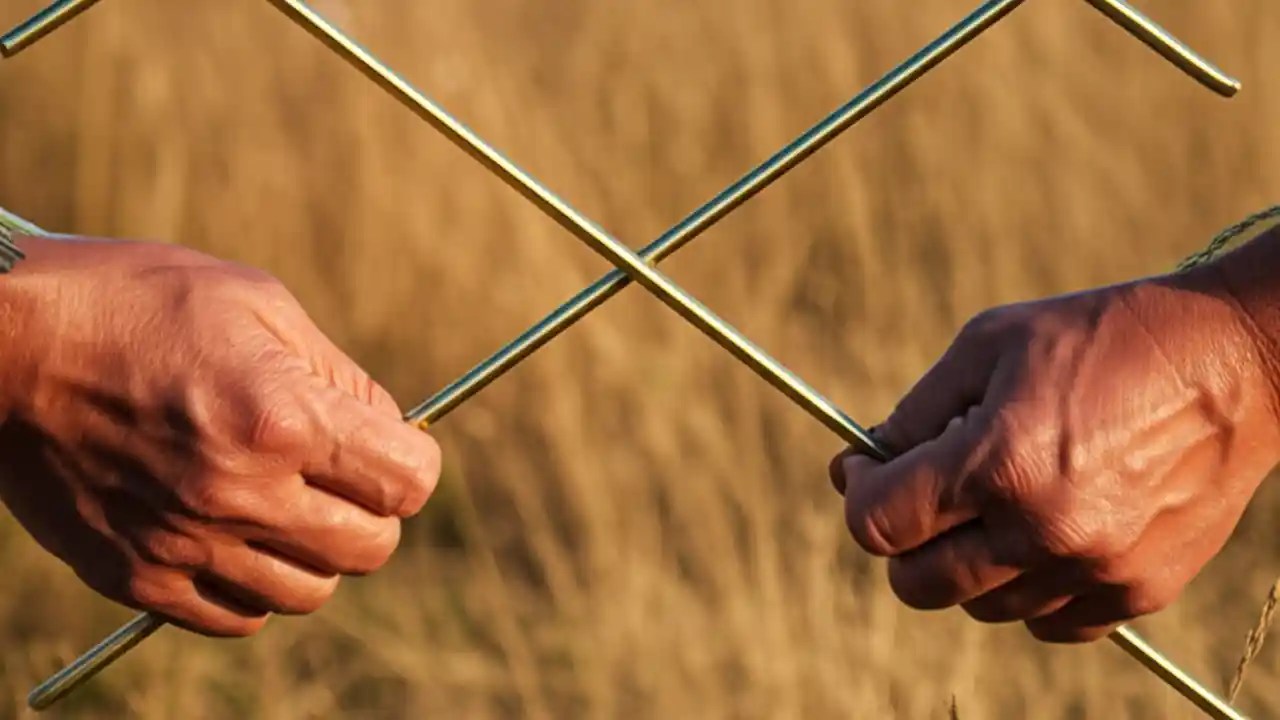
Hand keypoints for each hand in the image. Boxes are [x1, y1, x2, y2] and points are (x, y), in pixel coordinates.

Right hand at [0, 236, 440, 636]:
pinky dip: (253, 586)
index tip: (394, 450)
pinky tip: (235, 536)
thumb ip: (338, 374)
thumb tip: (390, 428)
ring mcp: (187, 545)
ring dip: (315, 552)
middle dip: (374, 512)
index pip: (407, 483)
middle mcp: (241, 494)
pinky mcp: (138, 578)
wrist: (1, 346)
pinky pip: (236, 618)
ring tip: (284, 504)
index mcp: (282, 419)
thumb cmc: (133, 303)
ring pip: (308, 593)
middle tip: (343, 477)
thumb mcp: (256, 303)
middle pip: (370, 548)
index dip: (413, 464)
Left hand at [830, 259, 1279, 641]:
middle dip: (902, 541)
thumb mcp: (989, 343)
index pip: (877, 524)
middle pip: (916, 584)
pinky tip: (1041, 532)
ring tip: (998, 499)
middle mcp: (1042, 529)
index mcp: (997, 461)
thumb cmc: (1102, 336)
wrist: (1236, 363)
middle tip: (919, 497)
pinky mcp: (1138, 590)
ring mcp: (1093, 569)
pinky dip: (1029, 589)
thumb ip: (915, 411)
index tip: (862, 471)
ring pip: (980, 606)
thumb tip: (866, 460)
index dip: (857, 493)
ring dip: (968, 561)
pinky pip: (1049, 622)